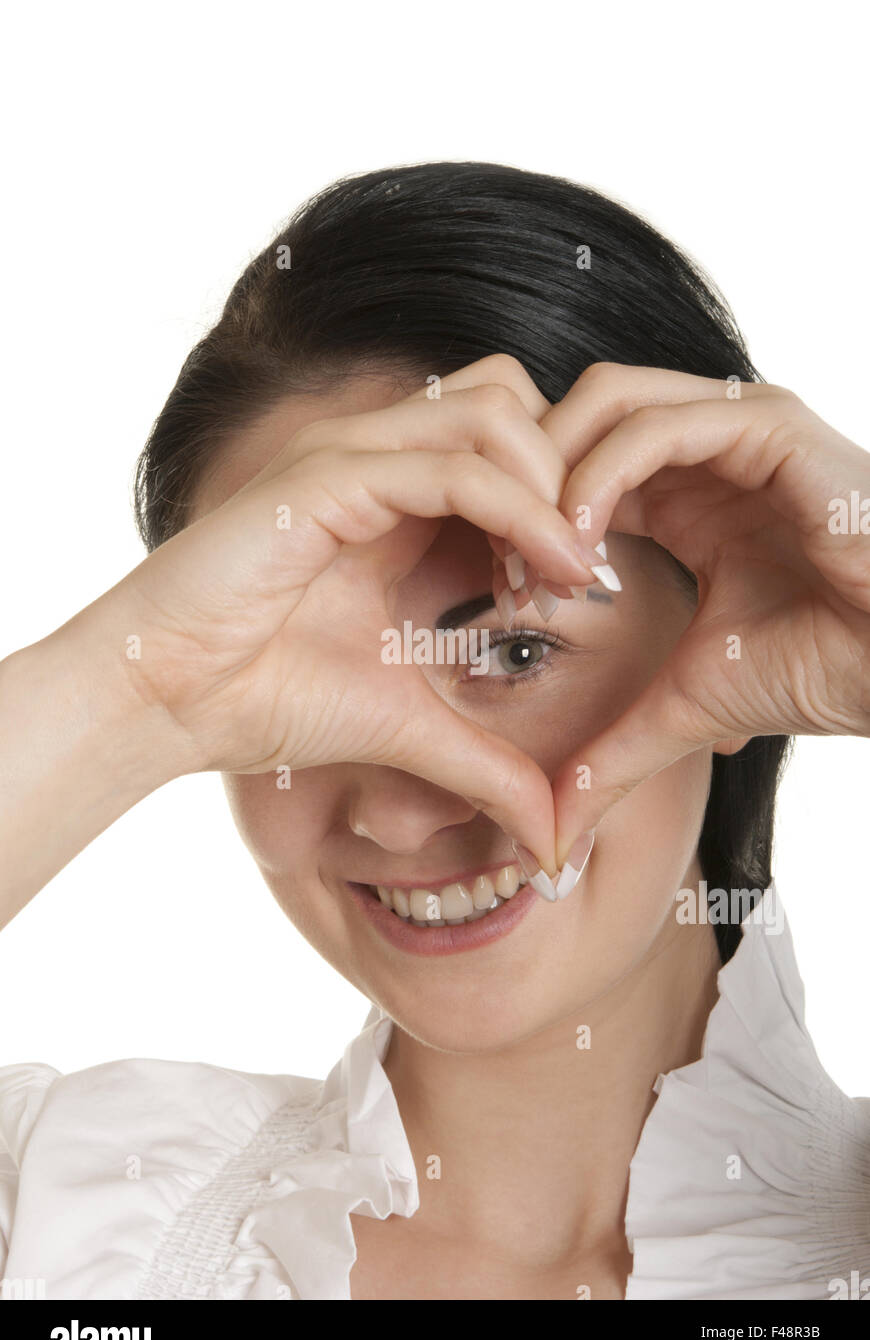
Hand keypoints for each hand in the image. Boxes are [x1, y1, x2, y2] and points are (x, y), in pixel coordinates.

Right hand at [110, 362, 602, 860]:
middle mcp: (378, 459)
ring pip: (496, 410)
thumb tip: (553, 835)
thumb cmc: (264, 699)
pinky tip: (544, 577)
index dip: (565, 500)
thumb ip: (485, 765)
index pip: (511, 443)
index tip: (587, 590)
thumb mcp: (407, 728)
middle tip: (579, 570)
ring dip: (553, 485)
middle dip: (571, 472)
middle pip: (515, 397)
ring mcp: (350, 457)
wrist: (163, 703)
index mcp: (397, 500)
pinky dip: (518, 511)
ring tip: (567, 574)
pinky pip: (451, 467)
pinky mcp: (326, 478)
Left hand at [530, 362, 869, 880]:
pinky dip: (599, 476)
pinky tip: (577, 547)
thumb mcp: (686, 707)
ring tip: (531, 561)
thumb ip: (612, 752)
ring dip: (550, 476)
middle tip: (498, 568)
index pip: (570, 459)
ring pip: (605, 399)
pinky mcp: (770, 427)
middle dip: (520, 481)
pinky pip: (658, 426)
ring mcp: (738, 424)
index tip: (499, 592)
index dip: (519, 515)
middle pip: (572, 412)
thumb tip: (553, 832)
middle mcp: (706, 442)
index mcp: (683, 489)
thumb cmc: (822, 670)